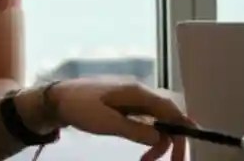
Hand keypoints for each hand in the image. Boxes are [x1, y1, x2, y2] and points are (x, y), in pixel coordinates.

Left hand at [22, 78, 190, 160]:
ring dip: (158, 141)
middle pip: (168, 116)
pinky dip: (149, 135)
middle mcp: (141, 93)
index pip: (171, 110)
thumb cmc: (80, 107)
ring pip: (158, 120)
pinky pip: (147, 120)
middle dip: (171, 140)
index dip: (184, 128)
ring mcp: (134, 99)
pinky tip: (142, 147)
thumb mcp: (106, 123)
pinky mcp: (127, 105)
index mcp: (139, 93)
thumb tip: (160, 136)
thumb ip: (135, 130)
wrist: (57, 98)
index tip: (186, 149)